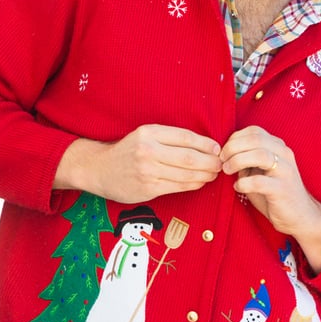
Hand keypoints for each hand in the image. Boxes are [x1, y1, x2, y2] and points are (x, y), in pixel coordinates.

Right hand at [54, 125, 221, 202]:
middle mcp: (148, 151)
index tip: (217, 148)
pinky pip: (178, 187)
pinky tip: (200, 182)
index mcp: (149, 133)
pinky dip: (193, 185)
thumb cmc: (128, 150)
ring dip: (205, 175)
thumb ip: (169, 138)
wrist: (100, 169)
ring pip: (186, 174)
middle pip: (189, 158)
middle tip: (220, 164)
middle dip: (210, 162)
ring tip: (214, 174)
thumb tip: (205, 145)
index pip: (186, 137)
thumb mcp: (145, 135)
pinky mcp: (148, 188)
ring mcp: (148, 171)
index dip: (206, 144)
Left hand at [220, 125, 320, 271]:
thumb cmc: (274, 194)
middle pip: (255, 139)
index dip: (235, 138)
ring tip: (227, 171)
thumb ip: (246, 160)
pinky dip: (244, 183)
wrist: (300, 217)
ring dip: (237, 161)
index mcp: (278, 147)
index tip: (223, 151)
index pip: (254, 131)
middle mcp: (284, 155)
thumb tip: (224, 154)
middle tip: (221, 160)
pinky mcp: (283, 189)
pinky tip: (238, 187)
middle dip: (232, 148)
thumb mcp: (259, 172)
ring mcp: (285, 171)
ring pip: (260, 155)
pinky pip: (259, 181)